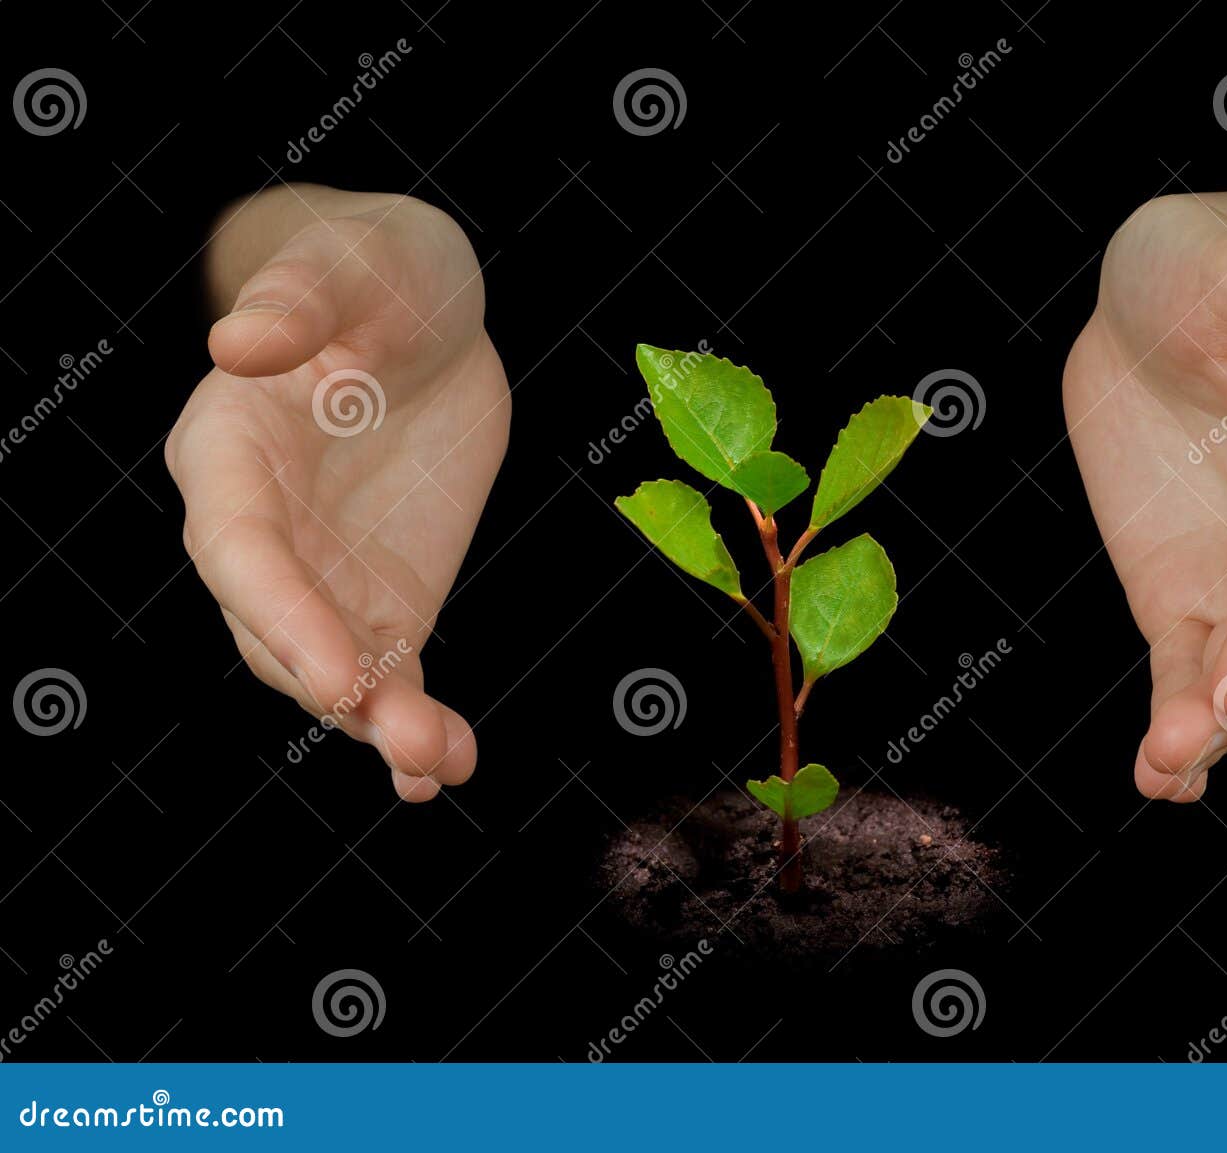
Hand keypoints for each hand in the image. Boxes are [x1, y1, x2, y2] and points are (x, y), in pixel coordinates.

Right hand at [165, 187, 508, 801]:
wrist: (428, 318)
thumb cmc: (379, 275)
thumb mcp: (354, 264)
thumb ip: (301, 297)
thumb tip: (243, 340)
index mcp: (230, 450)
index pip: (239, 549)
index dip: (282, 616)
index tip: (337, 677)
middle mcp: (260, 529)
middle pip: (278, 630)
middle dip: (337, 690)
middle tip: (409, 738)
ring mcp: (321, 576)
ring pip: (332, 671)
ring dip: (383, 724)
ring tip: (439, 762)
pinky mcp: (381, 601)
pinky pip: (388, 677)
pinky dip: (413, 723)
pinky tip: (447, 764)